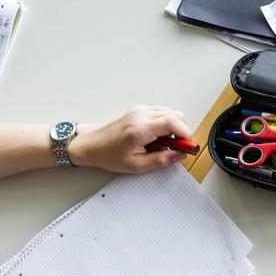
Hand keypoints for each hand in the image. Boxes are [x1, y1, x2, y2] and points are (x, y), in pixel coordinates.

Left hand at [69, 106, 193, 173]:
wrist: (89, 143)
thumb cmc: (108, 154)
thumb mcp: (136, 165)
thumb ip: (161, 160)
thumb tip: (179, 156)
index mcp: (141, 129)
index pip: (174, 122)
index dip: (185, 134)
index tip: (186, 146)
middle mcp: (141, 115)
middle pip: (175, 115)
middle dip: (180, 132)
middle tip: (173, 148)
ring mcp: (139, 110)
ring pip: (169, 112)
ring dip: (172, 127)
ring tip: (161, 143)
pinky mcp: (137, 109)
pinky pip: (159, 112)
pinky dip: (163, 123)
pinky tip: (154, 136)